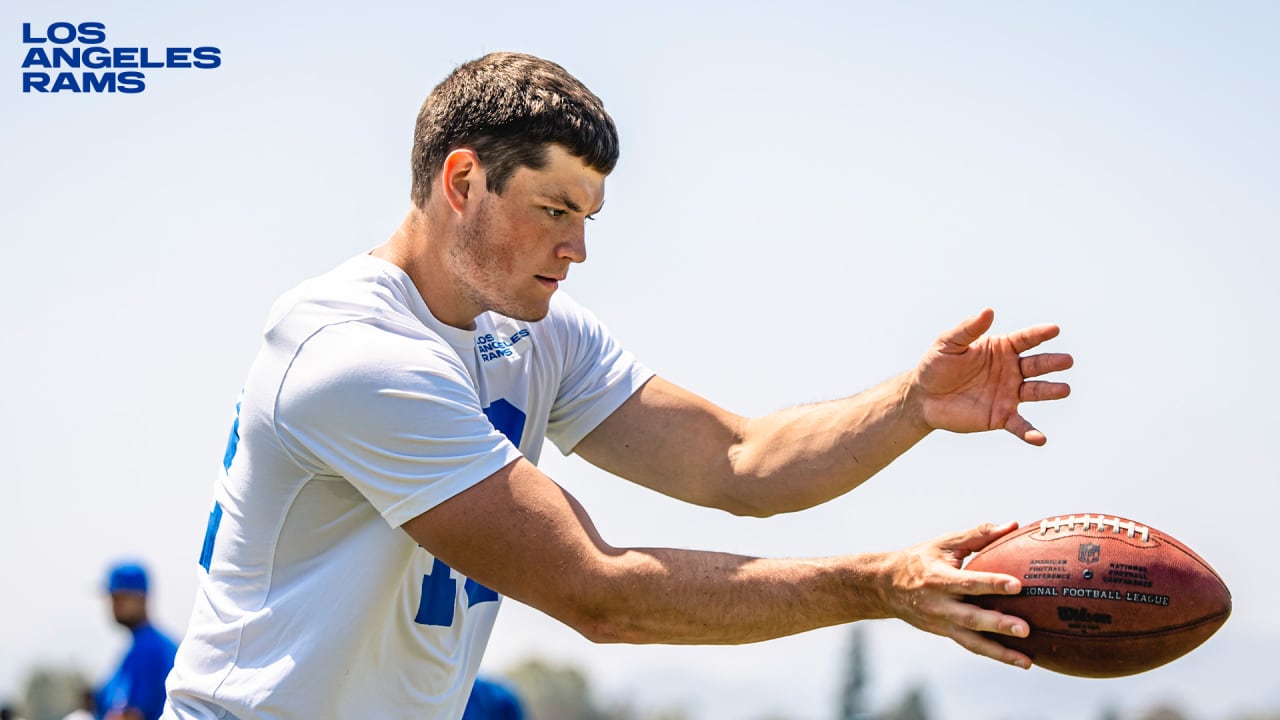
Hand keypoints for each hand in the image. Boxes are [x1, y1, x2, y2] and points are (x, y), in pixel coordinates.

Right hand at [878, 521, 1032, 668]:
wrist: (885, 586)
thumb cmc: (921, 559)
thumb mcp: (945, 543)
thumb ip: (979, 534)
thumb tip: (1013, 525)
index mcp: (939, 578)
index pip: (969, 582)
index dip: (992, 583)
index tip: (1017, 585)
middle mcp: (939, 604)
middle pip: (972, 618)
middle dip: (999, 624)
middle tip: (1026, 629)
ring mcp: (941, 622)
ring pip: (972, 641)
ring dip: (1000, 652)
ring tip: (1026, 661)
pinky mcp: (944, 633)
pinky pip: (970, 645)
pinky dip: (993, 653)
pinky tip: (1016, 659)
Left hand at [912, 308, 1071, 444]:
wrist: (924, 398)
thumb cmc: (936, 365)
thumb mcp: (948, 343)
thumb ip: (969, 329)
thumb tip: (988, 311)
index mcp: (1001, 349)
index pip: (1025, 339)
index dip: (1040, 334)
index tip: (1054, 329)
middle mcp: (1011, 371)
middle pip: (1036, 365)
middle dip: (1052, 363)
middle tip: (1066, 361)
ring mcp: (1009, 394)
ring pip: (1035, 392)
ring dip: (1050, 391)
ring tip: (1064, 390)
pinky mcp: (1001, 416)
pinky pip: (1019, 425)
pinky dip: (1031, 433)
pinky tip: (1040, 439)